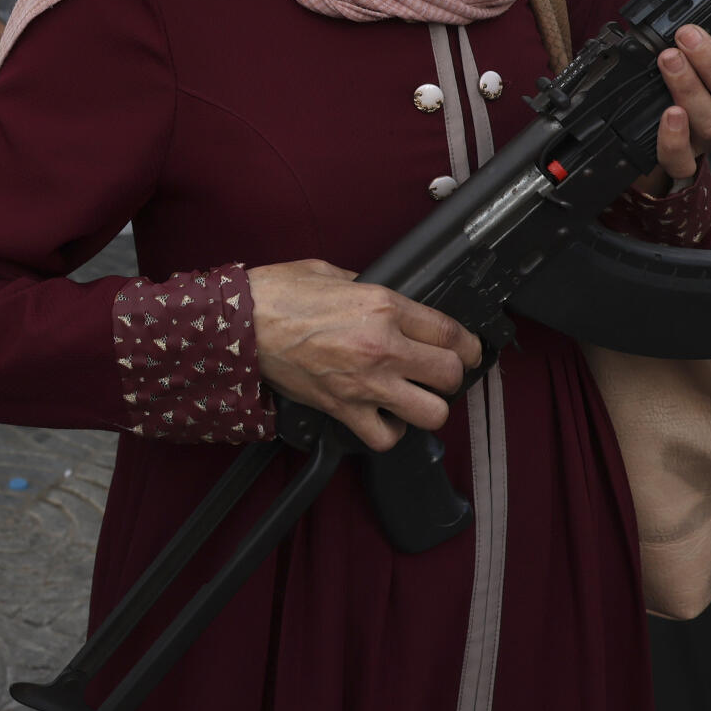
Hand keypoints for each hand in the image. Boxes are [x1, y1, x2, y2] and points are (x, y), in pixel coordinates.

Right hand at [248, 260, 482, 451]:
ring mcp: (365, 383)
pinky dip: (390, 432)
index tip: (468, 350)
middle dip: (450, 375)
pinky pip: (386, 437)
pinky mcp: (343, 409)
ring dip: (427, 407)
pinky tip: (384, 417)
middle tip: (438, 372)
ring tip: (414, 397)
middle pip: (450, 375)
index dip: (469, 345)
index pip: (451, 332)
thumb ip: (369, 289)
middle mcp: (382, 346)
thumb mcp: (332, 273)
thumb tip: (389, 303)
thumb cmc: (277, 294)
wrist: (241, 325)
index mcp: (383, 306)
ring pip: (432, 413)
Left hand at [638, 26, 710, 191]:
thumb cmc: (693, 78)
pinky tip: (669, 114)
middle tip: (688, 37)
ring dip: (690, 88)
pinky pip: (683, 160)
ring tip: (669, 60)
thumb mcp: (710, 52)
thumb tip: (693, 14)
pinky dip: (674, 138)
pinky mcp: (684, 160)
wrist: (662, 128)